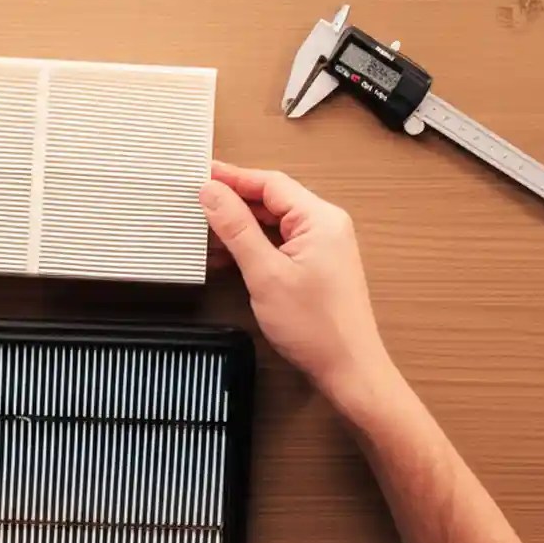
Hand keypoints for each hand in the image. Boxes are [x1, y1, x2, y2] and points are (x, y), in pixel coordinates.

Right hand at [200, 162, 393, 404]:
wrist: (348, 369)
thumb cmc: (315, 327)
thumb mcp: (265, 273)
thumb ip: (236, 229)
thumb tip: (211, 193)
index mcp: (320, 219)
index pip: (270, 183)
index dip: (232, 176)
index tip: (200, 174)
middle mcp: (325, 225)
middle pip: (272, 200)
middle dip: (232, 202)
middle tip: (195, 202)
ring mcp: (322, 246)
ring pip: (273, 223)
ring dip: (239, 227)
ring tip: (204, 233)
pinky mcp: (316, 265)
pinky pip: (278, 244)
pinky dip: (252, 247)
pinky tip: (226, 257)